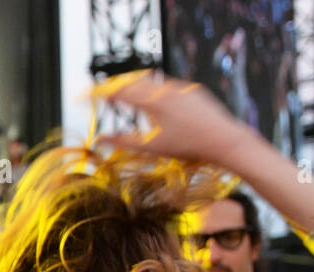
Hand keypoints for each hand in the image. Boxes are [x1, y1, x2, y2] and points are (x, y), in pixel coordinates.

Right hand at [89, 70, 252, 163]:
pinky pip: (169, 87)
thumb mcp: (153, 148)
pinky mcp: (194, 91)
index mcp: (153, 101)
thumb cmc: (189, 147)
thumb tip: (101, 140)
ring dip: (137, 88)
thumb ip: (125, 142)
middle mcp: (166, 88)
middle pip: (134, 81)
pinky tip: (156, 102)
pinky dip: (156, 91)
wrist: (226, 140)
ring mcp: (181, 88)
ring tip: (126, 95)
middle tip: (103, 93)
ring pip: (152, 82)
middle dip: (117, 87)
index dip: (100, 93)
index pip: (119, 92)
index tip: (87, 95)